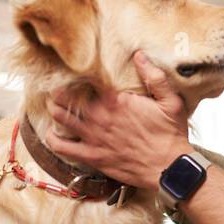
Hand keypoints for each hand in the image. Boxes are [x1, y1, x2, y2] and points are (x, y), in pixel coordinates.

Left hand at [45, 51, 190, 189]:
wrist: (169, 168)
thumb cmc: (170, 135)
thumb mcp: (171, 101)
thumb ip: (155, 76)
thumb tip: (139, 55)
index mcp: (117, 101)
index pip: (88, 80)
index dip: (77, 73)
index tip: (74, 68)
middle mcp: (101, 117)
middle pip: (68, 97)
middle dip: (60, 90)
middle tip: (58, 85)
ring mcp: (93, 137)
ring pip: (61, 118)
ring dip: (54, 108)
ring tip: (53, 103)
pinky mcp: (92, 156)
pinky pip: (63, 147)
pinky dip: (53, 139)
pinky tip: (52, 133)